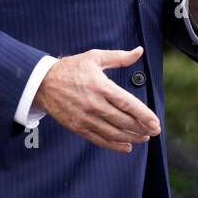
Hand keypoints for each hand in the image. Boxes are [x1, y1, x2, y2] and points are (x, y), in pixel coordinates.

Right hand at [32, 46, 159, 153]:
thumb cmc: (70, 68)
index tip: (155, 122)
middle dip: (142, 128)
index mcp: (100, 86)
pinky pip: (99, 139)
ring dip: (131, 137)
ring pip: (113, 133)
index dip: (144, 115)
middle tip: (154, 131)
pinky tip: (126, 146)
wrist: (41, 82)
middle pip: (123, 120)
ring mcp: (85, 118)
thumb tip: (138, 51)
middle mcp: (94, 104)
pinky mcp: (77, 127)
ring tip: (143, 138)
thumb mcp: (94, 57)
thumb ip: (119, 57)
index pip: (128, 103)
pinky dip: (114, 145)